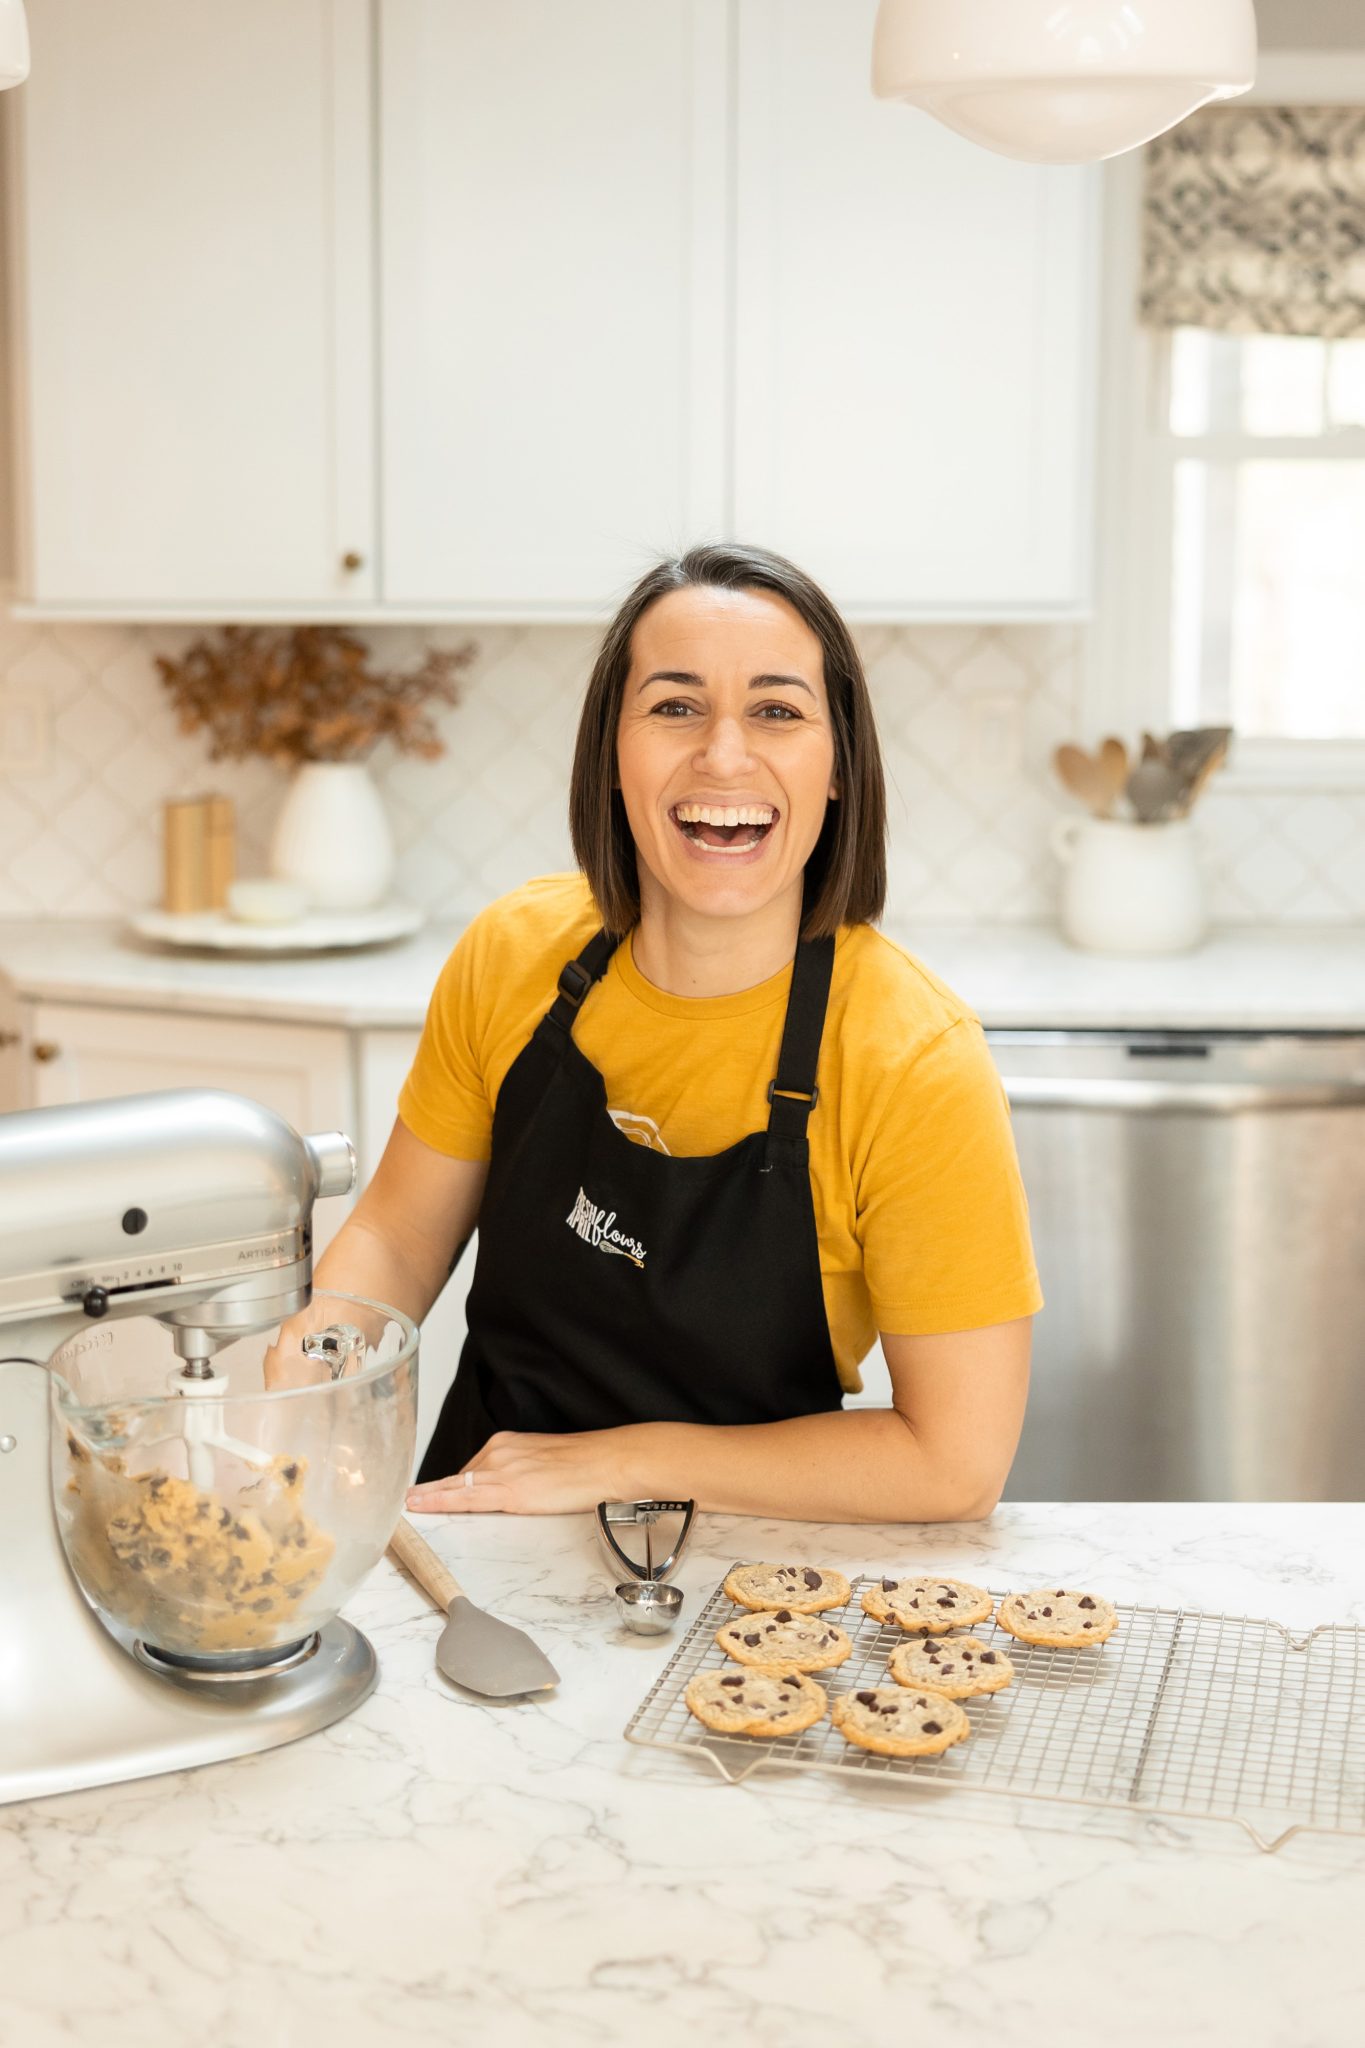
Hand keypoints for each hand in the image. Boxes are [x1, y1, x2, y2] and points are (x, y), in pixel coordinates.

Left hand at [405, 1427, 631, 1515]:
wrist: (608, 1461)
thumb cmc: (586, 1465)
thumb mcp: (544, 1462)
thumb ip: (519, 1473)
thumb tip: (508, 1490)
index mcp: (507, 1443)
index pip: (468, 1469)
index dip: (444, 1485)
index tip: (424, 1492)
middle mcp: (498, 1451)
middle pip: (456, 1477)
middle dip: (430, 1491)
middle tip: (406, 1501)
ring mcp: (502, 1468)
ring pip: (454, 1486)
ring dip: (428, 1496)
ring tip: (406, 1506)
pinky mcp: (510, 1489)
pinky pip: (465, 1498)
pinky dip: (438, 1502)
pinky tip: (420, 1506)